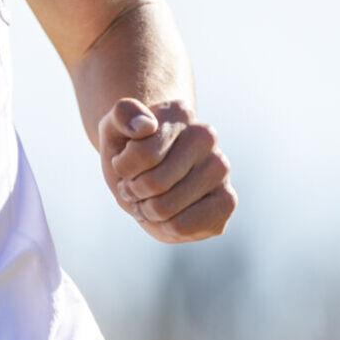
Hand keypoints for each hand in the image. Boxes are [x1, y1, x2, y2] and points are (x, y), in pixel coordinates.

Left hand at [96, 97, 234, 242]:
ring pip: (166, 208)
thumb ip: (123, 115)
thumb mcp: (113, 127)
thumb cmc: (128, 147)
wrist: (148, 171)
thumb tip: (146, 126)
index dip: (122, 168)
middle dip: (133, 191)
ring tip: (147, 199)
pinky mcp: (226, 201)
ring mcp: (221, 168)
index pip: (143, 155)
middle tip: (133, 186)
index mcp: (179, 112)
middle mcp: (207, 136)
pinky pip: (184, 227)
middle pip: (155, 184)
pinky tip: (165, 215)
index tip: (122, 162)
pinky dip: (164, 228)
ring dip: (145, 211)